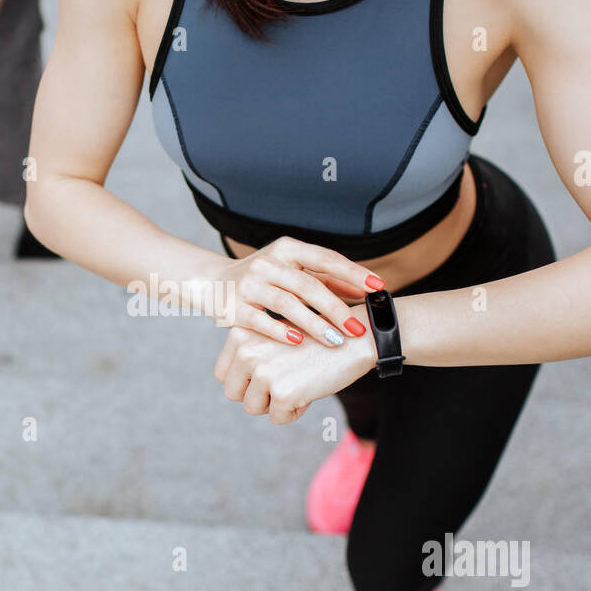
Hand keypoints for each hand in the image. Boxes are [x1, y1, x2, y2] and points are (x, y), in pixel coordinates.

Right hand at [200, 236, 385, 347]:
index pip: (325, 259)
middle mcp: (267, 262)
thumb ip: (327, 279)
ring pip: (286, 303)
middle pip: (308, 284)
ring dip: (314, 324)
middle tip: (358, 328)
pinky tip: (298, 342)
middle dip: (336, 308)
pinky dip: (280, 331)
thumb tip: (366, 289)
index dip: (353, 273)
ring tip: (335, 340)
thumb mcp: (294, 272)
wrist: (212, 283)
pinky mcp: (233, 307)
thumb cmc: (266, 280)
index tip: (378, 287)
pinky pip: (259, 321)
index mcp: (287, 249)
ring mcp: (249, 284)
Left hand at [213, 304, 378, 424]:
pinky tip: (310, 389)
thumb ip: (251, 353)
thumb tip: (233, 386)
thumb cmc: (317, 338)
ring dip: (275, 404)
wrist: (355, 339)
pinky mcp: (283, 392)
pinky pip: (278, 417)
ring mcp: (263, 372)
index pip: (223, 374)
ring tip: (298, 383)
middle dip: (255, 395)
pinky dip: (295, 410)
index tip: (266, 375)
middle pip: (232, 393)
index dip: (244, 381)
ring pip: (253, 408)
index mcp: (241, 334)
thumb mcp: (275, 335)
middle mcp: (247, 351)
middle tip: (281, 383)